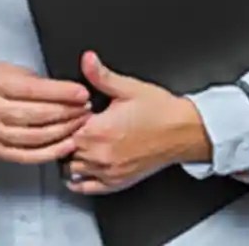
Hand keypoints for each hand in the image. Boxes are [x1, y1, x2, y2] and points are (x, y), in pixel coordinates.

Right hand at [0, 62, 91, 164]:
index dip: (62, 92)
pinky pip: (26, 155)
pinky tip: (65, 145)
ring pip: (36, 136)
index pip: (34, 89)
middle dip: (68, 112)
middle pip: (39, 114)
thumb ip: (23, 76)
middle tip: (87, 109)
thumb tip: (55, 87)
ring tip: (81, 125)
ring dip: (64, 132)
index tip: (82, 92)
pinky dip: (49, 152)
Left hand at [66, 51, 211, 194]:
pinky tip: (76, 170)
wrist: (186, 132)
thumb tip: (87, 60)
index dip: (63, 116)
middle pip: (64, 147)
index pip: (62, 126)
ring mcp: (108, 171)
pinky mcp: (117, 182)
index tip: (70, 110)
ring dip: (70, 155)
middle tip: (74, 124)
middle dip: (66, 134)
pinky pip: (87, 187)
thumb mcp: (129, 88)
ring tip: (77, 142)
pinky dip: (77, 180)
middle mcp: (100, 154)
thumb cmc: (161, 111)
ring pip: (71, 167)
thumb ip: (102, 76)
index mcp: (99, 130)